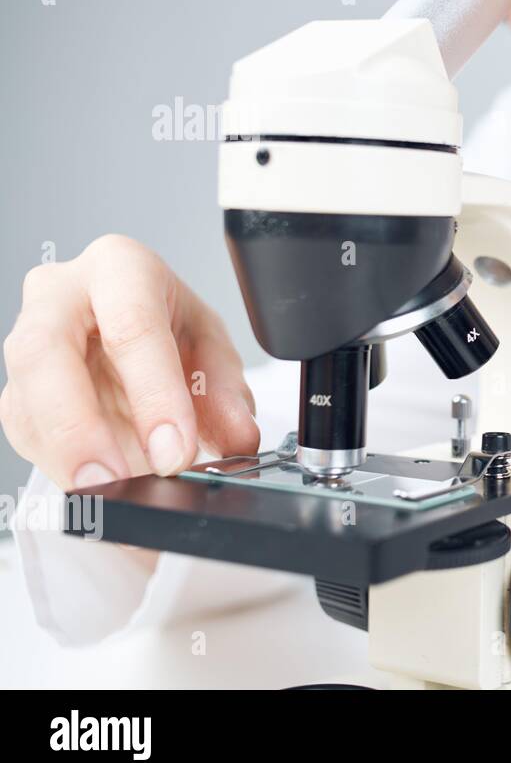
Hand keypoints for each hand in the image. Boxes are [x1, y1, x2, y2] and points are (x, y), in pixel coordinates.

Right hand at [1, 235, 259, 491]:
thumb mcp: (211, 345)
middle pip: (45, 354)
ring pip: (25, 398)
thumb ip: (227, 393)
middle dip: (78, 427)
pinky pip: (25, 429)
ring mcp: (27, 338)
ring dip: (66, 456)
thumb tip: (237, 440)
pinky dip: (60, 464)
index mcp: (121, 268)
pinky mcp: (17, 385)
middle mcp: (61, 294)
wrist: (130, 322)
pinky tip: (93, 482)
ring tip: (109, 494)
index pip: (132, 327)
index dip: (155, 395)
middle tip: (113, 481)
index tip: (176, 451)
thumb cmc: (168, 323)